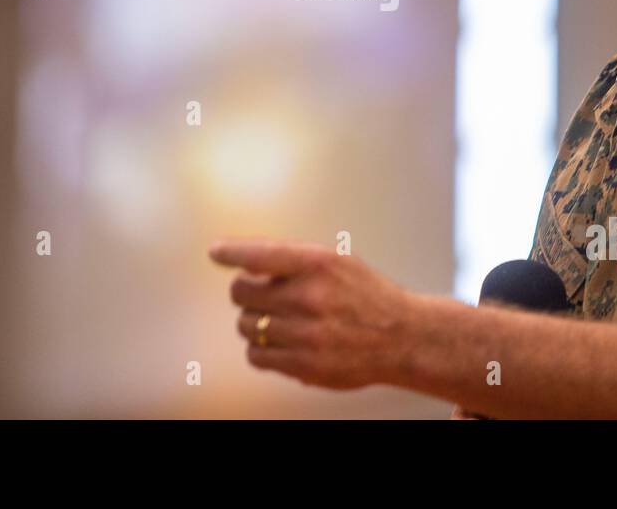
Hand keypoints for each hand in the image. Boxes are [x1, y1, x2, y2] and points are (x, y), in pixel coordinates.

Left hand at [208, 238, 415, 389]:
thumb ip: (292, 261)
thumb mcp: (336, 261)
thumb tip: (243, 264)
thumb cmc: (365, 295)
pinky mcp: (304, 365)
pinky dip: (261, 348)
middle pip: (242, 292)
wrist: (401, 337)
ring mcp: (306, 334)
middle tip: (262, 294)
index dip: (232, 251)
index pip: (260, 254)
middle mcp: (310, 296)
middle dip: (246, 292)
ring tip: (277, 320)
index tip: (216, 251)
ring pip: (246, 325)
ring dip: (254, 321)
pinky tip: (280, 342)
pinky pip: (256, 355)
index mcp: (318, 263)